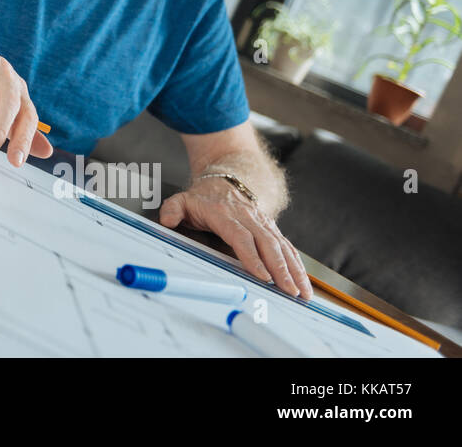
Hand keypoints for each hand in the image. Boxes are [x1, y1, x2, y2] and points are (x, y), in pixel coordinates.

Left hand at [158, 179, 312, 298]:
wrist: (227, 178)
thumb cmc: (204, 197)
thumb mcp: (183, 199)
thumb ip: (172, 209)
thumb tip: (167, 219)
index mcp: (226, 213)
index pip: (241, 236)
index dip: (252, 256)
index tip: (262, 275)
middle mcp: (249, 218)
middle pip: (268, 244)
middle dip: (280, 269)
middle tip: (288, 290)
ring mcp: (264, 224)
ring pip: (283, 247)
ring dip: (294, 271)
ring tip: (302, 293)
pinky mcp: (273, 230)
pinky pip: (288, 248)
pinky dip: (299, 266)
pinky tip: (305, 283)